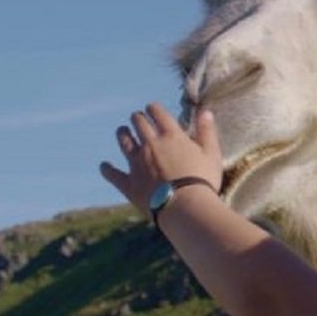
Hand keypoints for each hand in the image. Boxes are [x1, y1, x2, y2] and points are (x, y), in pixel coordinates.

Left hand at [100, 102, 223, 215]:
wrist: (186, 207)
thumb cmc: (203, 180)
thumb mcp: (211, 154)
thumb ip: (207, 132)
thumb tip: (205, 111)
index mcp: (172, 136)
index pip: (158, 113)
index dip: (153, 108)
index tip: (153, 108)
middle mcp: (151, 145)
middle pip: (138, 123)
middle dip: (138, 118)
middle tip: (138, 118)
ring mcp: (137, 163)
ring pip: (124, 141)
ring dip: (122, 134)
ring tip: (122, 131)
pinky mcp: (129, 183)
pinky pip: (113, 174)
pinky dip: (107, 169)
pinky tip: (104, 166)